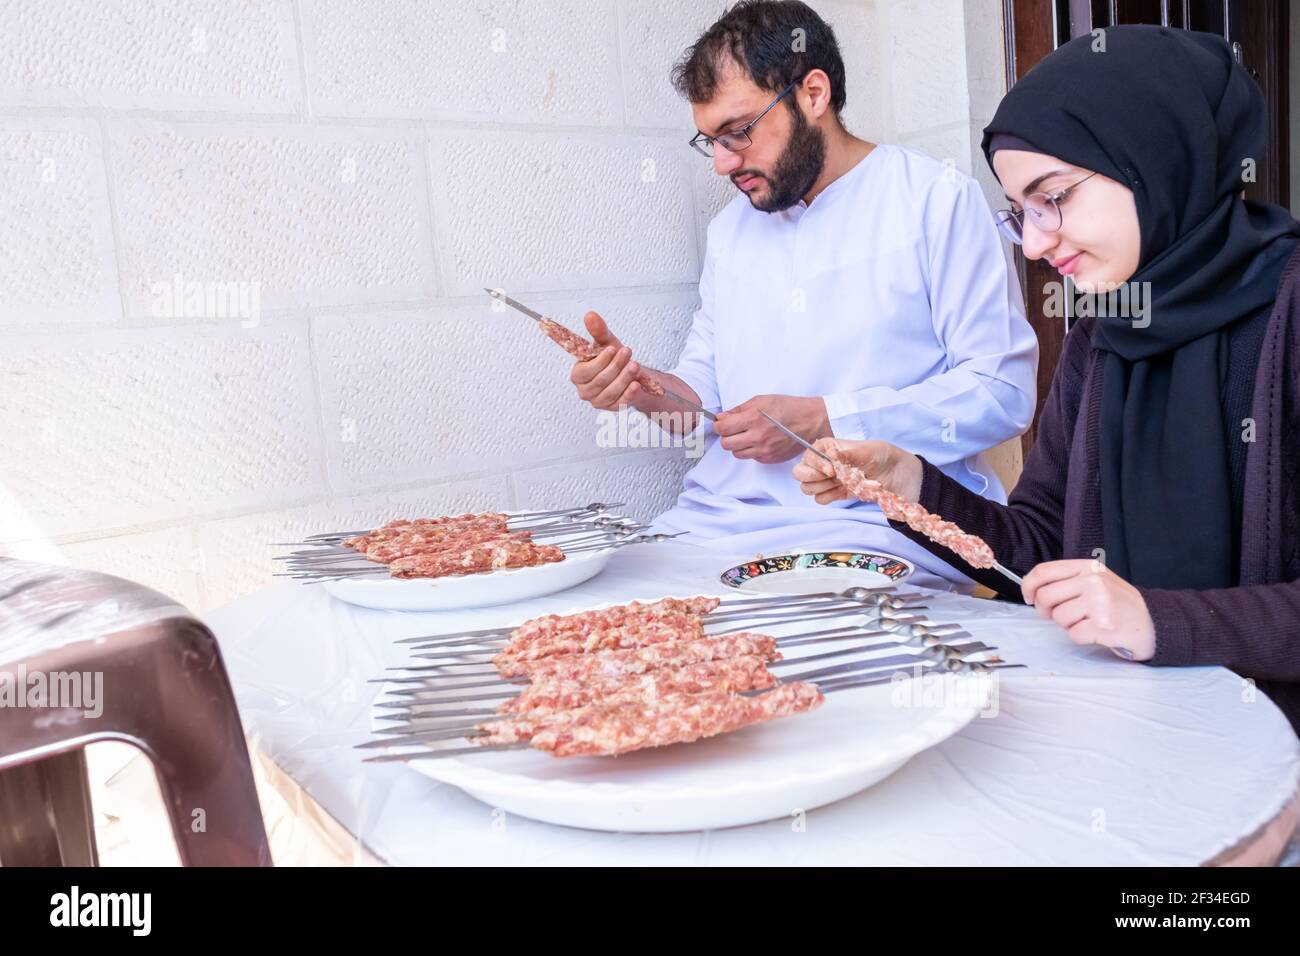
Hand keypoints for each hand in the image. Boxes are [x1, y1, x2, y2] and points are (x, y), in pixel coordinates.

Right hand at [570, 311, 643, 410]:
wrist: (630, 372)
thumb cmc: (614, 358)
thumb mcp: (607, 342)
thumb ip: (598, 331)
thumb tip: (590, 315)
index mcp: (579, 375)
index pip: (585, 371)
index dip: (599, 361)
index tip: (612, 349)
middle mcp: (585, 390)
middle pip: (600, 381)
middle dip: (615, 366)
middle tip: (628, 352)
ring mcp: (598, 401)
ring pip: (611, 391)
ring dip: (624, 377)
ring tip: (635, 365)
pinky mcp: (612, 408)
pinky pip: (620, 403)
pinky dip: (629, 394)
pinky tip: (636, 384)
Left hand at [713, 395, 829, 463]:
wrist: (810, 421)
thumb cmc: (787, 407)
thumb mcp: (761, 400)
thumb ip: (738, 410)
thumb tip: (721, 418)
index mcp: (753, 419)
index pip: (722, 428)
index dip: (719, 425)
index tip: (721, 423)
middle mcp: (757, 437)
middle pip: (726, 444)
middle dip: (726, 436)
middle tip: (733, 430)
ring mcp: (764, 450)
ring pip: (737, 454)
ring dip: (738, 445)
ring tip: (748, 435)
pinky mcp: (769, 458)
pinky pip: (751, 457)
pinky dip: (751, 450)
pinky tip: (760, 441)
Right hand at [792, 437, 922, 503]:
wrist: (900, 478)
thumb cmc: (885, 457)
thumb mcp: (870, 451)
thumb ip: (849, 454)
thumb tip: (832, 455)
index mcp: (831, 448)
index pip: (809, 454)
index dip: (815, 463)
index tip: (831, 470)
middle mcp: (826, 463)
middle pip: (800, 471)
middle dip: (810, 476)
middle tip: (831, 478)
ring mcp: (830, 480)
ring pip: (807, 486)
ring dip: (819, 487)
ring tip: (839, 484)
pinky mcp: (836, 494)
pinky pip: (820, 499)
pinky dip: (827, 498)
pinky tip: (841, 493)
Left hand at [1021, 559, 1155, 660]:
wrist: (1154, 622)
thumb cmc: (1118, 603)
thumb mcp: (1095, 581)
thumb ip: (1067, 581)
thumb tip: (1032, 590)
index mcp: (1088, 567)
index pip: (1044, 571)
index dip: (1028, 586)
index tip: (1028, 597)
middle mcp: (1093, 581)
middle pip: (1045, 596)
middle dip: (1045, 610)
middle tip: (1060, 615)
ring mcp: (1100, 602)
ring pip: (1059, 617)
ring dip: (1068, 625)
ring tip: (1087, 621)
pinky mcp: (1104, 625)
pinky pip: (1074, 634)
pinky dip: (1081, 637)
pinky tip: (1096, 632)